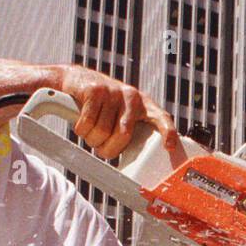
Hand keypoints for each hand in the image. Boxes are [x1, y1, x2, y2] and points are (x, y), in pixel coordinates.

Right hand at [58, 66, 178, 158]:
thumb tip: (134, 165)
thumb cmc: (101, 107)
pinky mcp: (95, 90)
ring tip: (91, 132)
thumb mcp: (121, 116)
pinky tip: (81, 124)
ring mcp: (114, 92)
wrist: (76, 80)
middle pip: (123, 135)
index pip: (162, 118)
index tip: (168, 147)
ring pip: (102, 131)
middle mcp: (132, 97)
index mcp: (143, 106)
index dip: (167, 132)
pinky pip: (88, 122)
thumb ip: (130, 132)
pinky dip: (81, 129)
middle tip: (100, 146)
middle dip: (108, 148)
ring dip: (92, 139)